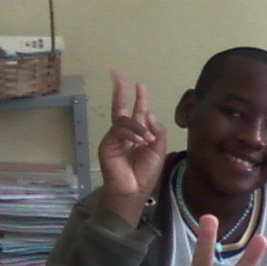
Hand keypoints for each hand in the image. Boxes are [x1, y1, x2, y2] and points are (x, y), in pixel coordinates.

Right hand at [99, 71, 165, 226]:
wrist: (134, 190)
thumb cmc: (146, 173)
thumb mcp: (158, 150)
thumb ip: (157, 131)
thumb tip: (148, 112)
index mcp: (138, 134)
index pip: (137, 112)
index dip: (139, 98)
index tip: (140, 85)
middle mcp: (125, 133)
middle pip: (121, 107)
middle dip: (121, 90)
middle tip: (118, 74)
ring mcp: (115, 138)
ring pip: (125, 119)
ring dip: (139, 126)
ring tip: (146, 140)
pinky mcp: (108, 144)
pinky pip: (120, 130)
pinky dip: (132, 133)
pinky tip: (139, 141)